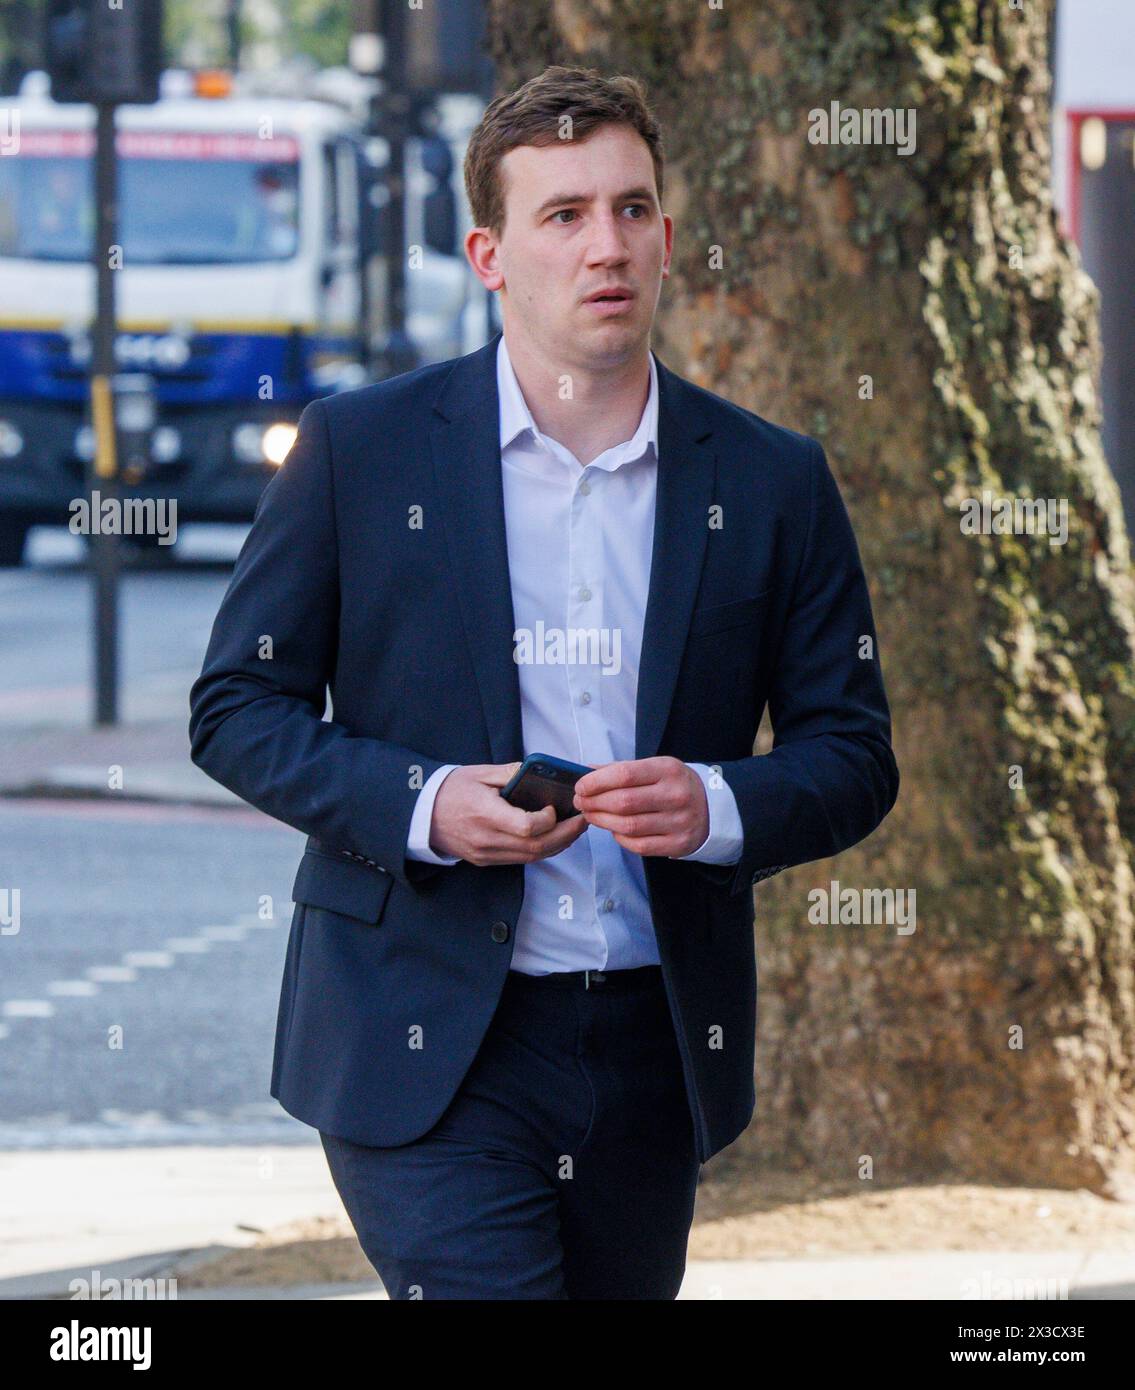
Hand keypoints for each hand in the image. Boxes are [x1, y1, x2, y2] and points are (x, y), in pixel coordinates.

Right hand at [429, 762, 589, 866]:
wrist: (421, 813)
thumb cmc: (451, 789)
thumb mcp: (480, 773)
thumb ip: (512, 773)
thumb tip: (541, 772)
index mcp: (484, 814)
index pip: (526, 827)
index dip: (548, 820)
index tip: (555, 806)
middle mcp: (486, 839)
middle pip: (536, 847)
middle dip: (565, 835)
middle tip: (582, 820)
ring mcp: (486, 853)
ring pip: (532, 857)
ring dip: (558, 845)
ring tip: (574, 829)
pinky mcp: (486, 860)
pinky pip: (521, 859)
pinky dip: (542, 850)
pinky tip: (554, 837)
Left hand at [573, 756, 708, 857]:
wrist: (711, 808)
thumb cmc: (674, 785)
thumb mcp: (654, 767)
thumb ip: (621, 769)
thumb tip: (586, 772)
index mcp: (668, 770)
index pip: (624, 774)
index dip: (596, 782)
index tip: (581, 786)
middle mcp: (675, 796)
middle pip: (623, 802)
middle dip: (594, 802)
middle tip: (581, 802)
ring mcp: (678, 822)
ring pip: (628, 826)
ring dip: (602, 821)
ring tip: (591, 815)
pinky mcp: (677, 844)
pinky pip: (638, 845)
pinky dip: (619, 837)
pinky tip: (613, 829)